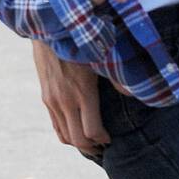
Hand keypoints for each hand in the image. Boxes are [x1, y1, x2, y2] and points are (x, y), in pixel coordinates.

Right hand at [31, 40, 108, 154]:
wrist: (48, 30)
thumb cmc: (80, 41)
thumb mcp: (102, 57)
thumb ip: (117, 77)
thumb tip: (133, 94)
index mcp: (83, 92)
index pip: (92, 131)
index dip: (103, 140)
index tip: (111, 139)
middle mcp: (65, 100)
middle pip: (78, 139)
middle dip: (93, 148)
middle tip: (104, 148)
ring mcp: (52, 101)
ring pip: (64, 136)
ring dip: (79, 143)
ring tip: (92, 143)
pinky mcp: (45, 98)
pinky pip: (55, 125)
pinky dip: (66, 134)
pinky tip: (77, 131)